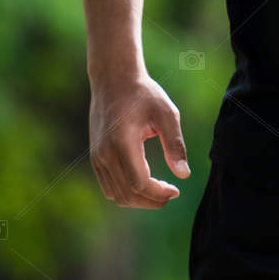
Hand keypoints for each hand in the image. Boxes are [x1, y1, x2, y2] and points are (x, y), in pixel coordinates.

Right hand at [88, 72, 189, 208]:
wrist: (113, 78)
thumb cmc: (143, 93)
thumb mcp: (166, 113)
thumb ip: (175, 144)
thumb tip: (184, 175)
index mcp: (122, 143)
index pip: (139, 184)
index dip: (159, 194)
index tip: (176, 190)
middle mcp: (105, 153)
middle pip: (128, 194)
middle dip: (152, 200)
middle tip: (171, 193)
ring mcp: (97, 156)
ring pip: (117, 194)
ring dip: (139, 199)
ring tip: (159, 190)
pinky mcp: (95, 156)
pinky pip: (109, 186)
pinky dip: (126, 192)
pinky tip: (144, 182)